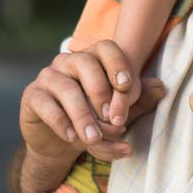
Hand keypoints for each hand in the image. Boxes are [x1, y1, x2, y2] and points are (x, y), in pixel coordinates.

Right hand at [19, 42, 164, 162]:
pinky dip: (61, 122)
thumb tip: (160, 88)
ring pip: (66, 88)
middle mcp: (69, 61)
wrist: (60, 143)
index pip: (107, 48)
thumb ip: (138, 102)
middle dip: (102, 94)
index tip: (127, 87)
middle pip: (86, 64)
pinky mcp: (32, 96)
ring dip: (83, 115)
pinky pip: (46, 104)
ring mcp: (48, 76)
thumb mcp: (119, 114)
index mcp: (93, 58)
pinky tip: (72, 137)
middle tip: (114, 121)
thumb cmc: (95, 120)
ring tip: (95, 138)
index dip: (118, 64)